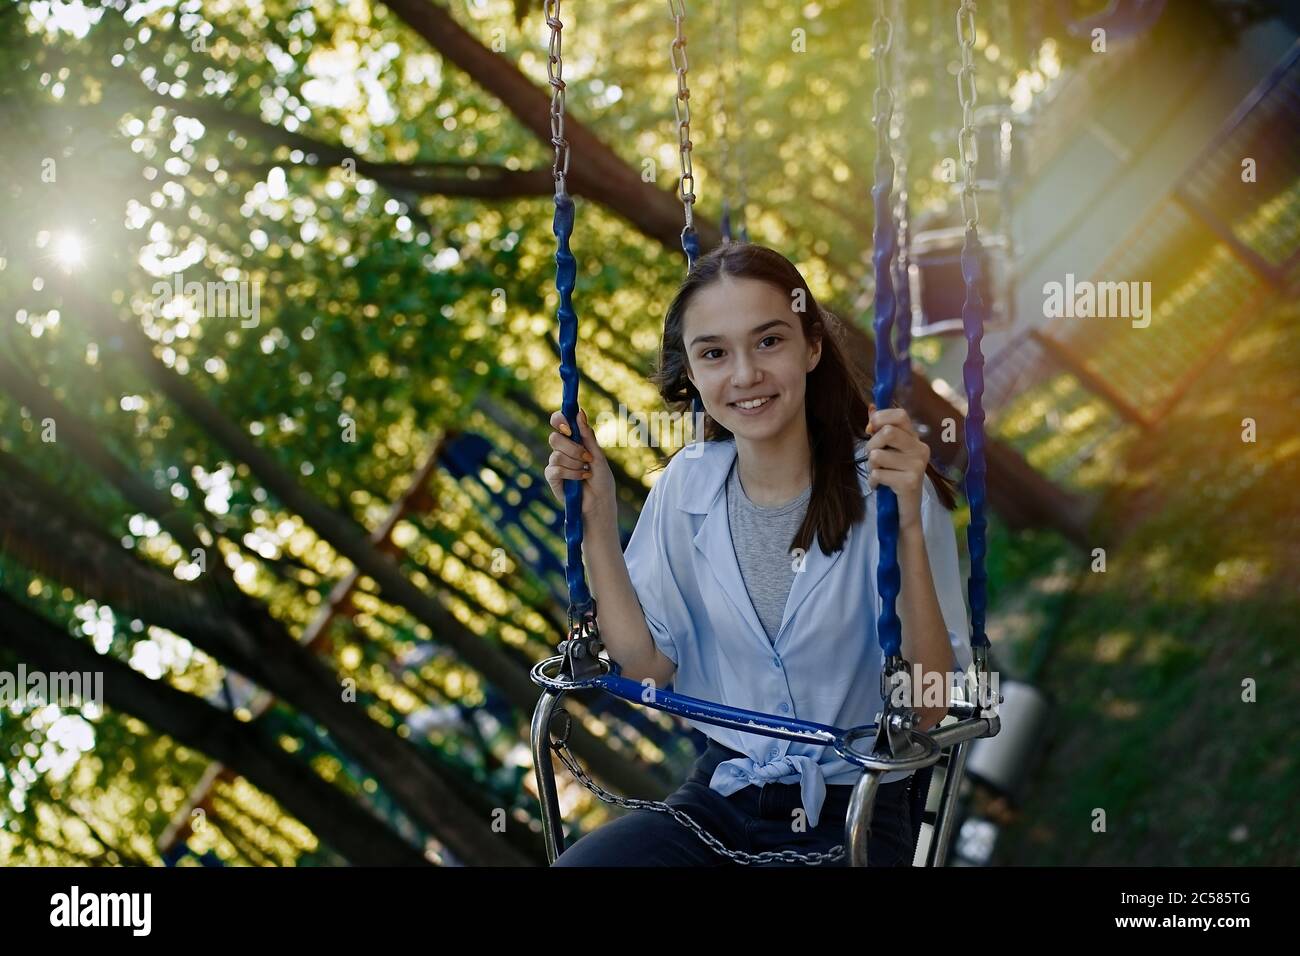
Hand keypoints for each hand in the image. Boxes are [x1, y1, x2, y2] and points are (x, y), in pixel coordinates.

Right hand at [545, 407, 615, 525]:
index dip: (560, 420)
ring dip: (575, 463)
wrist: (601, 502)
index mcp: (572, 440)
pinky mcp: (552, 478)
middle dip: (572, 448)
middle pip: (554, 438)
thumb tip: (580, 413)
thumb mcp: (598, 455)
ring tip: (586, 471)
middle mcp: (562, 450)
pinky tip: (581, 478)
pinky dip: (571, 473)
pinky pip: (555, 470)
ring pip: (556, 455)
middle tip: (586, 457)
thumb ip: (587, 436)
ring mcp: (556, 464)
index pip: (558, 422)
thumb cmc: (602, 479)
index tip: (569, 428)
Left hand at [865, 403, 927, 532]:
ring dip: (871, 466)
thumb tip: (871, 407)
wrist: (905, 509)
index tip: (871, 429)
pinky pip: (878, 473)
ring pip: (878, 455)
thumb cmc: (894, 476)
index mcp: (916, 438)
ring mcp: (918, 466)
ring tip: (879, 473)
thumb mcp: (888, 451)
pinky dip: (873, 480)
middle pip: (887, 432)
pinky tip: (881, 485)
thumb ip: (881, 430)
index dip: (880, 418)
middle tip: (873, 458)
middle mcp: (921, 449)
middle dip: (871, 445)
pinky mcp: (910, 482)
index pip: (900, 415)